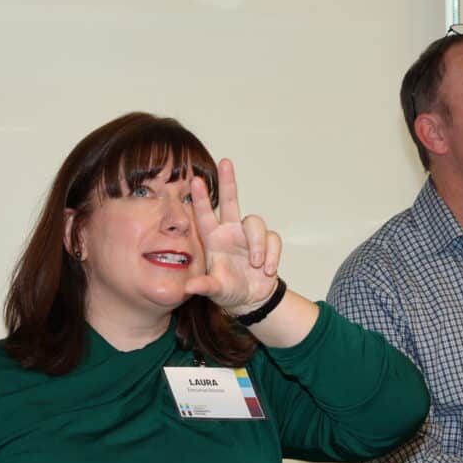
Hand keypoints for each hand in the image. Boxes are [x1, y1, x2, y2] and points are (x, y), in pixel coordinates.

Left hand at [184, 159, 281, 315]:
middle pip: (230, 201)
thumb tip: (189, 287)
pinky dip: (271, 255)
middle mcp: (230, 232)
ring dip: (257, 244)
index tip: (195, 180)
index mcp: (213, 239)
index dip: (201, 199)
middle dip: (228, 182)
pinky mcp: (267, 243)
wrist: (251, 300)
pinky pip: (272, 240)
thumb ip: (204, 286)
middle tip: (225, 162)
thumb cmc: (228, 290)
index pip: (205, 216)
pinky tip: (267, 271)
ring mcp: (249, 236)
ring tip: (256, 264)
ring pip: (255, 223)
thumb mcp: (215, 290)